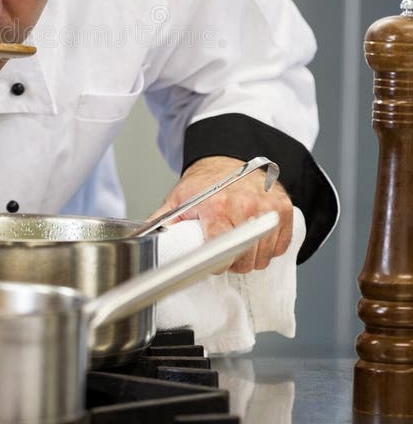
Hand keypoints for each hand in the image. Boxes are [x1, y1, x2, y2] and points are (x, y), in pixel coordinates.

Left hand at [149, 156, 292, 272]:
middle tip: (224, 248)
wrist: (228, 160)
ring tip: (239, 239)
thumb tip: (140, 239)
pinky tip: (256, 234)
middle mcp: (245, 206)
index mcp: (217, 205)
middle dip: (233, 263)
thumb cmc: (205, 182)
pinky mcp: (284, 209)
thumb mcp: (178, 200)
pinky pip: (280, 247)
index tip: (212, 259)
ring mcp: (268, 208)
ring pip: (263, 258)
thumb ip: (161, 223)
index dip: (216, 264)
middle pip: (244, 261)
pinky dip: (269, 247)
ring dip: (251, 257)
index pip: (222, 254)